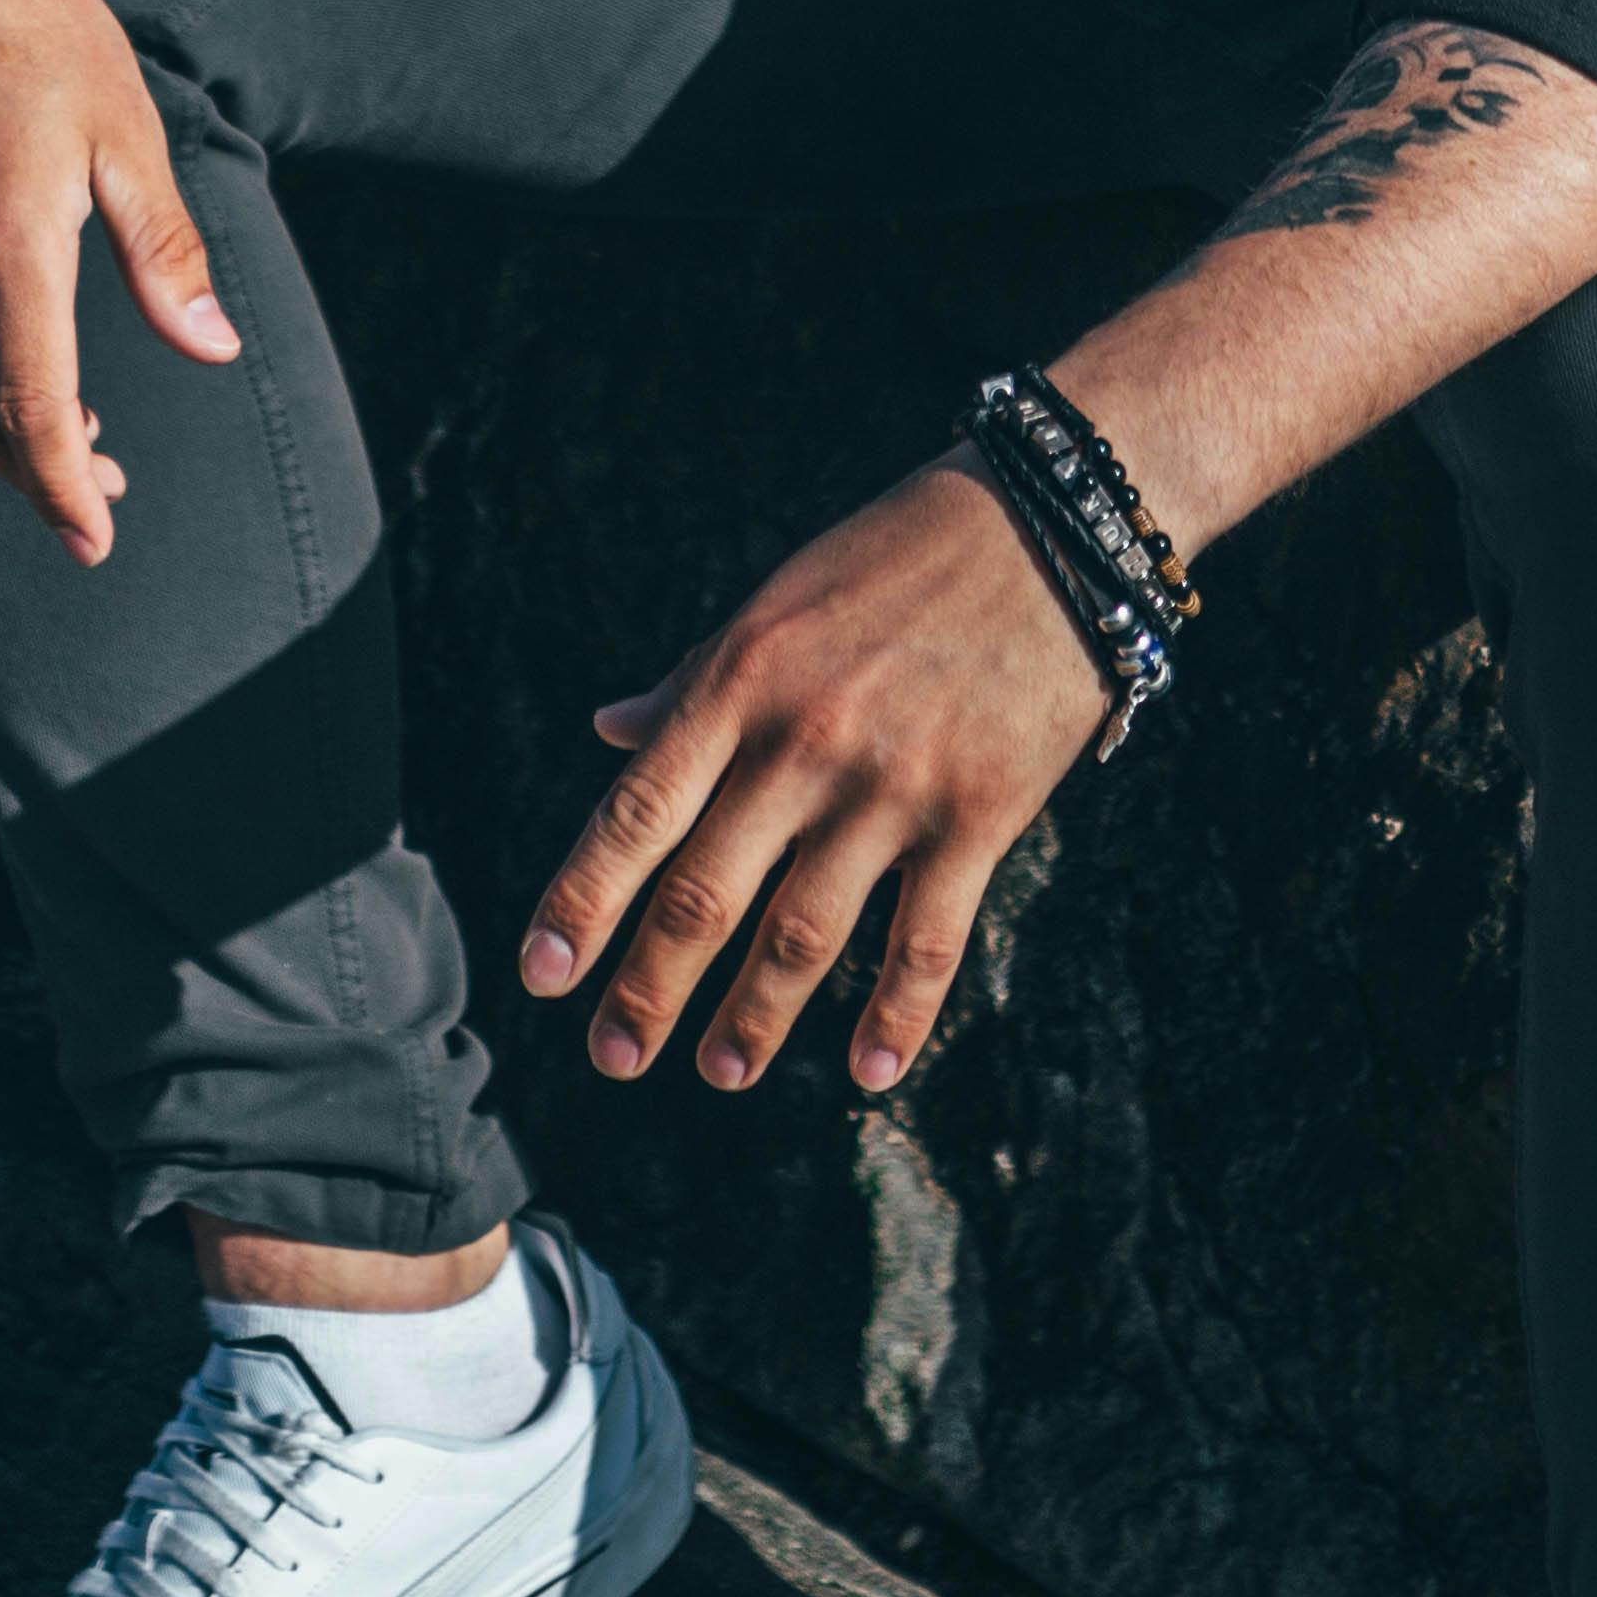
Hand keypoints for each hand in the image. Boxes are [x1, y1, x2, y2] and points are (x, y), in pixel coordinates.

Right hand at [0, 0, 237, 563]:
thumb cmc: (50, 31)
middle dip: (38, 473)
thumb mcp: (131, 134)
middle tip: (104, 492)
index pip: (28, 407)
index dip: (62, 490)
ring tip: (63, 432)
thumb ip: (165, 254)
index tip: (97, 541)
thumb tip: (214, 352)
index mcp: (8, 236)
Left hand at [518, 463, 1101, 1097]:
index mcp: (744, 678)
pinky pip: (925, 942)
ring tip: (721, 1072)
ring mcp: (894, 784)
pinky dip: (895, 1019)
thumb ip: (695, 677)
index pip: (638, 812)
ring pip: (802, 936)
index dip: (581, 899)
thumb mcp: (782, 598)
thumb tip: (605, 731)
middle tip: (612, 1058)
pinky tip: (867, 1074)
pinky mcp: (980, 815)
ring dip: (752, 1020)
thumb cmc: (902, 554)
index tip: (540, 973)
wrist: (1056, 523)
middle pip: (704, 895)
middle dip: (648, 991)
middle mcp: (805, 739)